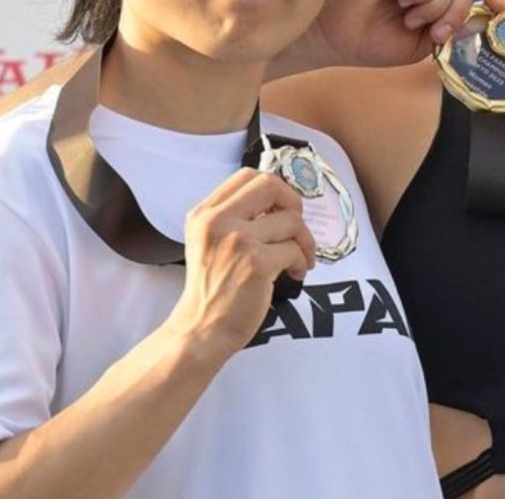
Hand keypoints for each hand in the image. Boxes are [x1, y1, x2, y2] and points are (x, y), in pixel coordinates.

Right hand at [167, 170, 316, 358]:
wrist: (201, 329)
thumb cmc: (212, 288)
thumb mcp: (210, 241)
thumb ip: (236, 217)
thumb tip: (282, 201)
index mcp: (204, 213)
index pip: (248, 176)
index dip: (274, 190)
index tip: (280, 210)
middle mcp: (217, 221)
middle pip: (271, 185)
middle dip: (293, 204)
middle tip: (295, 228)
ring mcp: (237, 241)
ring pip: (290, 220)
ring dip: (303, 241)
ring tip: (297, 259)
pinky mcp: (256, 263)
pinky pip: (294, 249)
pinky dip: (302, 261)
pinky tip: (295, 273)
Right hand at [293, 0, 504, 72]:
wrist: (338, 41)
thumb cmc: (375, 43)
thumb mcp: (425, 43)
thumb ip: (453, 29)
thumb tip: (482, 17)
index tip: (499, 5)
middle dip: (457, 14)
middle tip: (435, 33)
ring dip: (435, 10)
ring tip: (409, 21)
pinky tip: (402, 5)